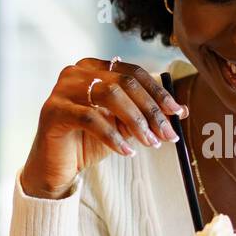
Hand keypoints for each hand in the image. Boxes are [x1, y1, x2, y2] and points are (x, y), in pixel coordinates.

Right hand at [20, 57, 187, 197]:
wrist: (57, 167)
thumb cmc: (89, 141)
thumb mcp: (123, 126)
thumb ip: (146, 115)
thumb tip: (182, 111)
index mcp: (95, 68)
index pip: (133, 73)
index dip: (158, 92)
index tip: (177, 112)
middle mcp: (77, 72)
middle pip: (124, 83)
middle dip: (151, 110)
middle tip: (167, 134)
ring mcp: (62, 89)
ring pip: (109, 96)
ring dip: (136, 121)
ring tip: (150, 143)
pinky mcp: (53, 111)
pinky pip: (90, 119)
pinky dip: (113, 136)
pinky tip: (126, 151)